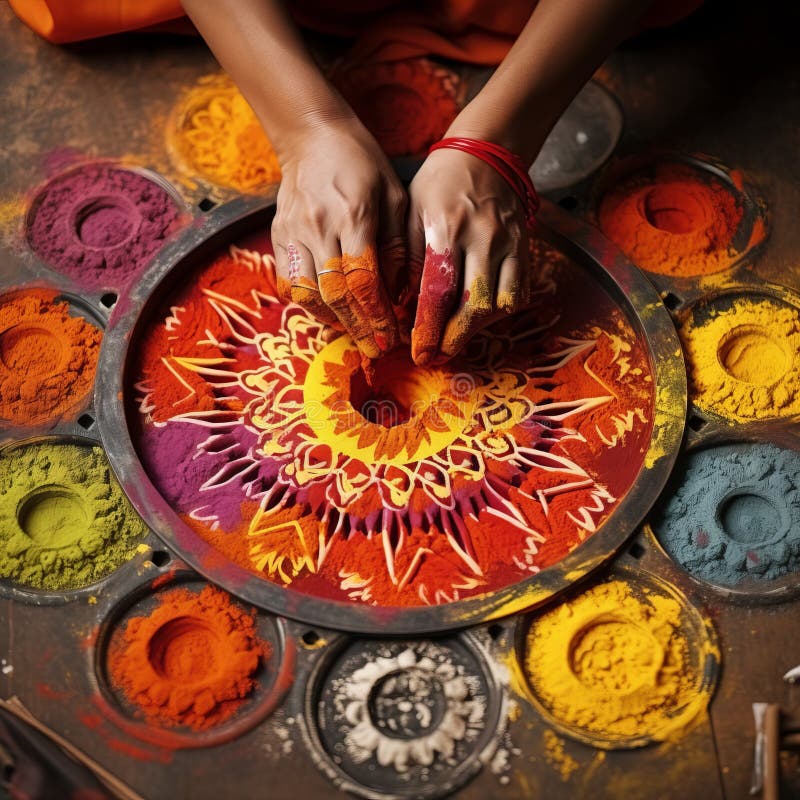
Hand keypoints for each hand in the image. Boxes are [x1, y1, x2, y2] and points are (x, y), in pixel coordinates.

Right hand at [272, 120, 405, 357]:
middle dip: (357, 327)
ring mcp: (292, 232)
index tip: (390, 337)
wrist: (312, 135)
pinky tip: (329, 314)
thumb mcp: (394, 196)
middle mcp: (318, 226)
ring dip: (332, 321)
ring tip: (354, 334)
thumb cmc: (363, 164)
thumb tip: (400, 294)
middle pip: (334, 293)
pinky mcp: (278, 236)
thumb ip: (397, 246)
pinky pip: (288, 282)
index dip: (376, 315)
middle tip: (375, 349)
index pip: (363, 280)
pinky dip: (309, 305)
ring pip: (306, 294)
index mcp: (353, 214)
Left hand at [407, 148, 530, 364]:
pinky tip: (478, 316)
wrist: (486, 152)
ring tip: (455, 336)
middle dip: (454, 338)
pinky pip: (518, 292)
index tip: (420, 353)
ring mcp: (510, 243)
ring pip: (501, 304)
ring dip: (478, 328)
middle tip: (437, 356)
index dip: (429, 329)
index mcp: (447, 228)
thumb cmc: (438, 183)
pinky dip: (498, 312)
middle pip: (475, 305)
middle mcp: (484, 238)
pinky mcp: (525, 248)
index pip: (439, 291)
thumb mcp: (410, 211)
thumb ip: (407, 258)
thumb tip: (400, 305)